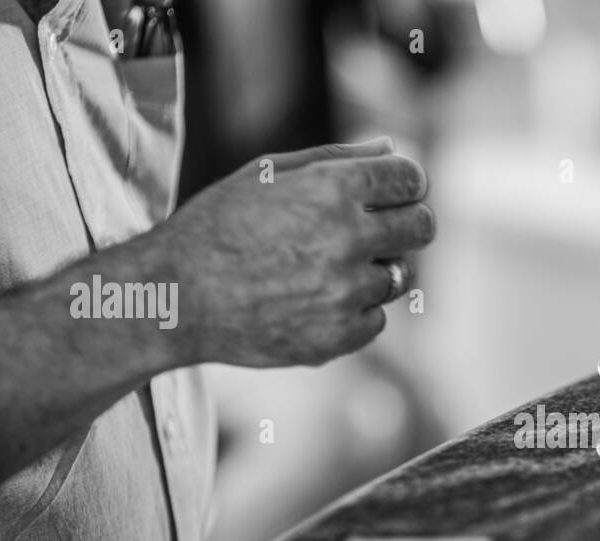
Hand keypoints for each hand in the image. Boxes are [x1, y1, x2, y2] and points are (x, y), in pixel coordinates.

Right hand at [153, 138, 434, 367]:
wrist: (177, 297)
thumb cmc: (217, 226)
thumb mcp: (266, 173)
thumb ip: (335, 158)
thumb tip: (389, 146)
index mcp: (332, 189)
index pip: (410, 179)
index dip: (407, 183)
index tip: (398, 191)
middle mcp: (348, 239)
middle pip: (421, 227)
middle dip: (409, 223)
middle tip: (384, 229)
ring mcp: (347, 292)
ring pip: (398, 277)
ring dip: (373, 271)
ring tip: (325, 270)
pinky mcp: (341, 336)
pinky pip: (376, 319)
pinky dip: (355, 312)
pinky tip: (315, 302)